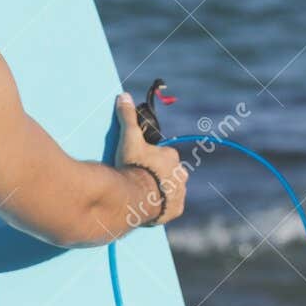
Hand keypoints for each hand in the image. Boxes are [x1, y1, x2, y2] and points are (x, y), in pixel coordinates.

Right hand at [113, 93, 187, 225]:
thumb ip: (128, 118)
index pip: (164, 154)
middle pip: (170, 172)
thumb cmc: (134, 166)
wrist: (135, 198)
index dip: (152, 158)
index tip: (140, 163)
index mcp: (172, 157)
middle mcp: (180, 175)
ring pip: (171, 189)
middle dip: (159, 175)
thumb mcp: (129, 139)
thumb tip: (124, 96)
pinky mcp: (175, 210)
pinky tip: (149, 207)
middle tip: (140, 179)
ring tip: (143, 195)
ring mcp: (179, 193)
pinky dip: (162, 207)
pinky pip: (170, 207)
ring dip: (161, 191)